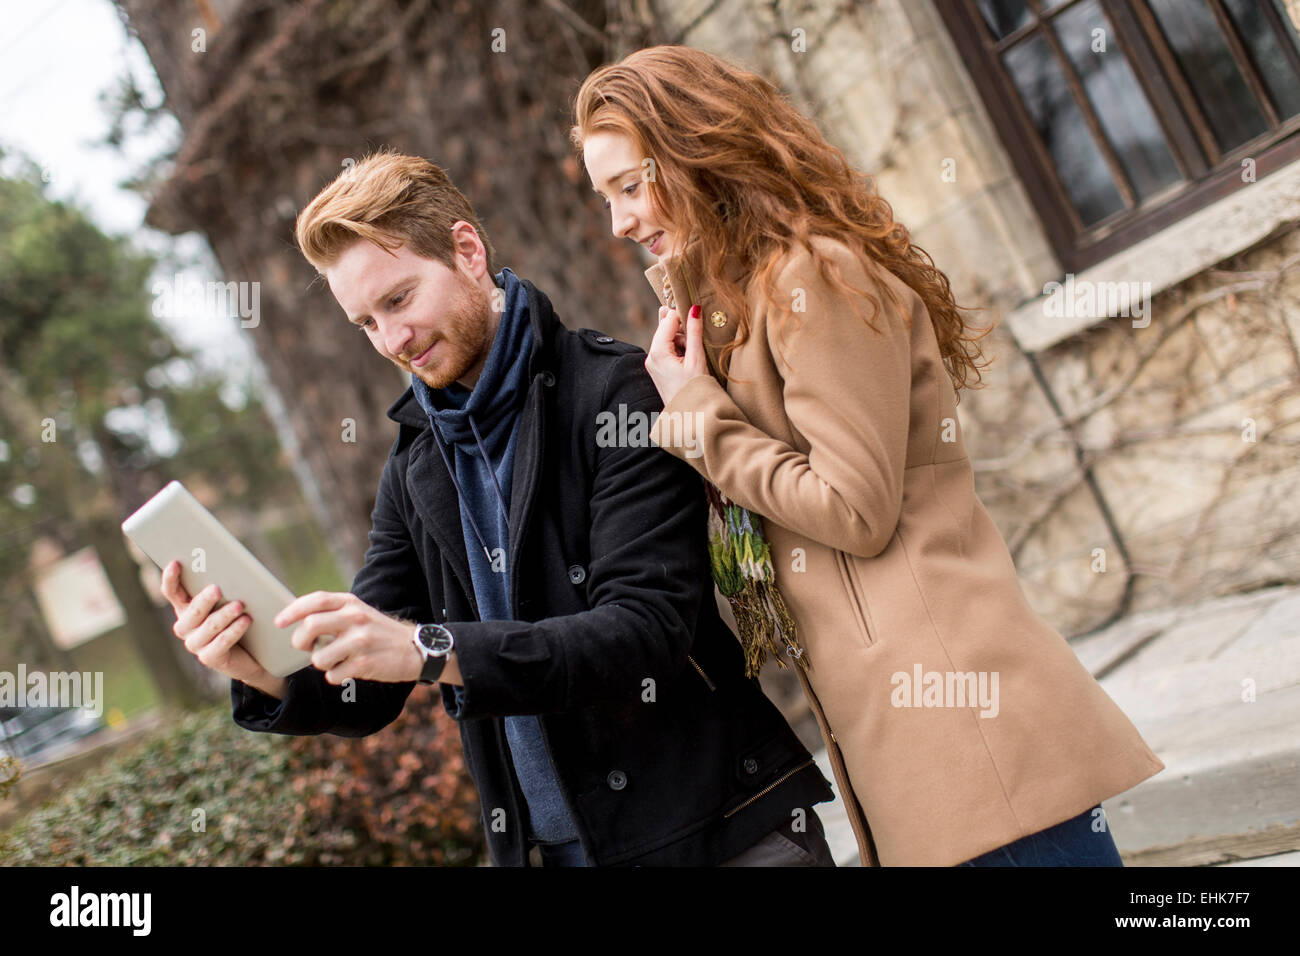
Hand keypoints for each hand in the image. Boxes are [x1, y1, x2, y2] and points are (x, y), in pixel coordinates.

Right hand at [160, 560, 277, 689]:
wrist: (251, 653)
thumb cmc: (237, 618)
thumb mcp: (228, 600)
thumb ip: (221, 587)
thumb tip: (227, 568)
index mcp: (185, 608)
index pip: (172, 592)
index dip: (171, 578)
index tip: (176, 563)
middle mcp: (185, 627)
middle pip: (192, 611)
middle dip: (204, 600)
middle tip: (217, 589)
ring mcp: (195, 644)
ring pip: (209, 626)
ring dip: (225, 615)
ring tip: (240, 605)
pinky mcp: (209, 658)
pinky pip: (221, 643)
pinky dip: (234, 630)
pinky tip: (246, 620)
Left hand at [273, 590, 421, 684]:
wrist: (416, 648)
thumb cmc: (379, 632)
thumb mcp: (359, 612)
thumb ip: (333, 613)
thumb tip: (297, 620)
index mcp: (351, 603)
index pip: (315, 600)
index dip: (292, 611)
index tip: (278, 622)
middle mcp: (356, 618)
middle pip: (310, 626)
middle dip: (299, 641)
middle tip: (304, 648)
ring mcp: (361, 641)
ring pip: (318, 657)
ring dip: (320, 663)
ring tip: (334, 660)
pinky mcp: (365, 663)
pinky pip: (333, 675)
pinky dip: (336, 676)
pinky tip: (348, 670)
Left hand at [645, 303, 707, 406]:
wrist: (690, 417)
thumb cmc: (695, 390)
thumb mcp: (696, 358)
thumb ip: (694, 332)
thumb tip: (694, 308)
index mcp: (658, 352)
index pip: (668, 319)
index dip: (683, 315)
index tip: (697, 317)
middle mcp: (651, 356)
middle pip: (665, 328)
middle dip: (682, 329)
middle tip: (695, 340)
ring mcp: (653, 363)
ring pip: (667, 338)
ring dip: (681, 340)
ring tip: (692, 356)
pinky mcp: (657, 369)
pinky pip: (667, 349)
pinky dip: (678, 349)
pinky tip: (688, 359)